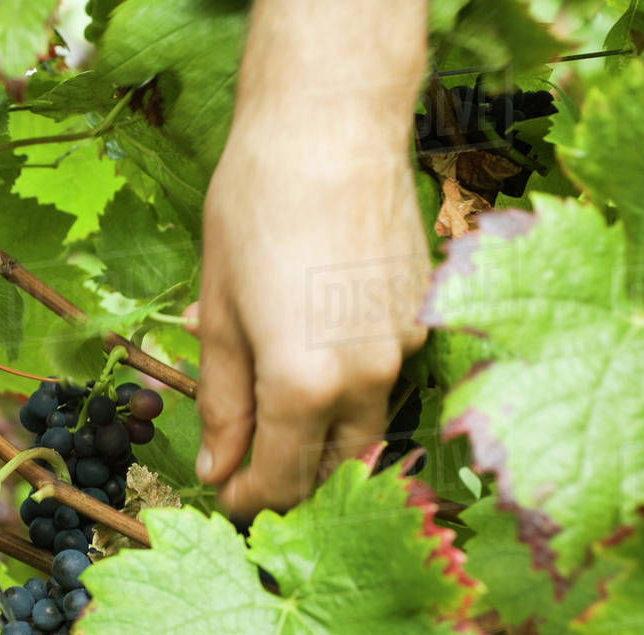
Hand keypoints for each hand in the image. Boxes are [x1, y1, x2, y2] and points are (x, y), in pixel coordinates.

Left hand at [193, 129, 428, 520]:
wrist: (330, 125)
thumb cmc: (256, 209)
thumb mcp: (219, 313)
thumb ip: (223, 402)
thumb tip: (217, 468)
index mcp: (307, 385)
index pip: (283, 481)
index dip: (249, 500)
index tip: (226, 497)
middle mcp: (370, 377)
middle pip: (337, 464)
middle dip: (294, 479)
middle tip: (253, 467)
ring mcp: (407, 344)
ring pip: (368, 421)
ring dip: (325, 434)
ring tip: (277, 407)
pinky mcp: (425, 313)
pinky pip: (386, 372)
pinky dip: (350, 382)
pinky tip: (314, 348)